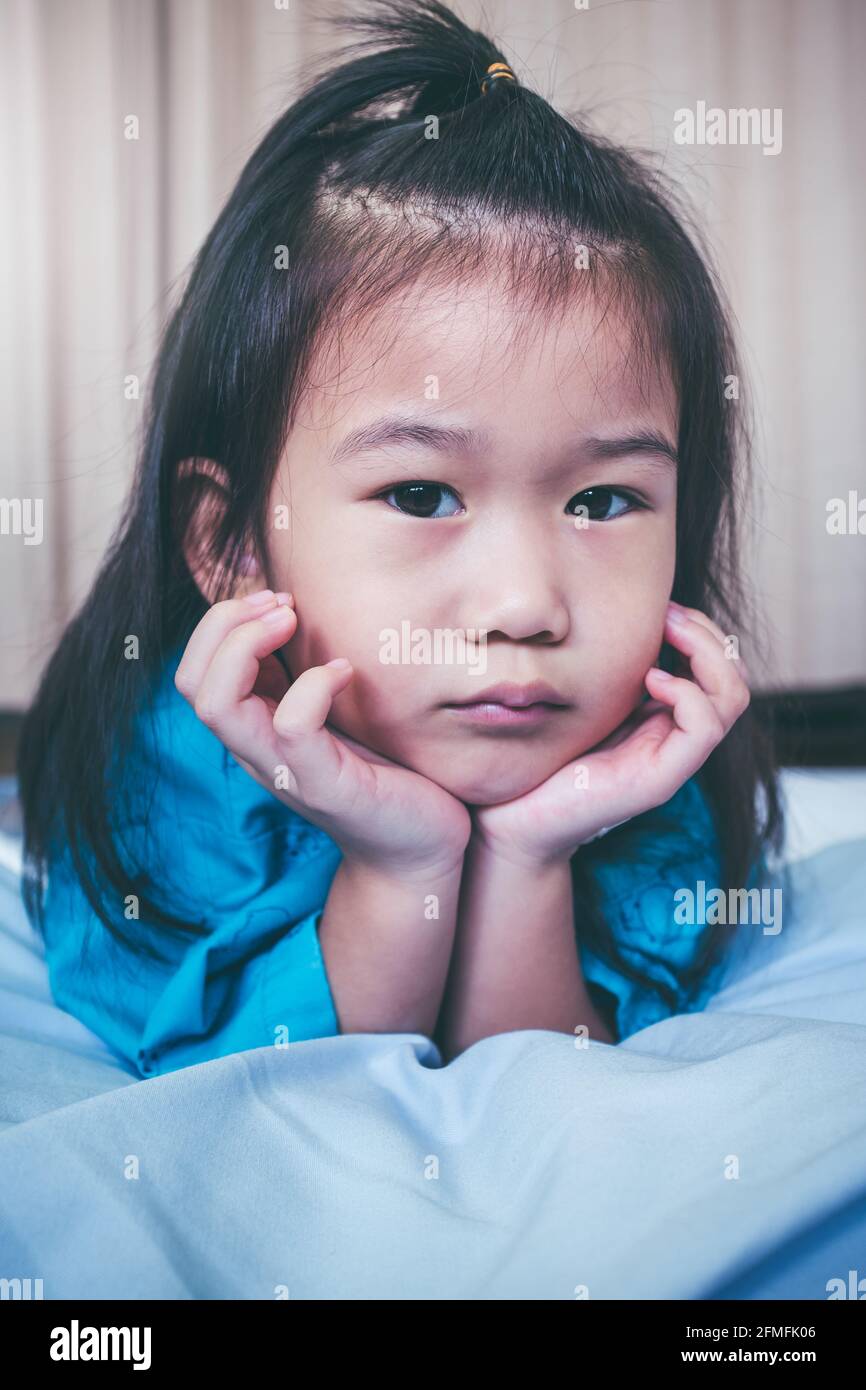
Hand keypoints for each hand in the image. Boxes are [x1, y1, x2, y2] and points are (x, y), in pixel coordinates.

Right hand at [174, 590, 471, 878]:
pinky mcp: (325, 785)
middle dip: (223, 625)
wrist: (417, 848)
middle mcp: (257, 750)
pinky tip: (345, 672)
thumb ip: (305, 676)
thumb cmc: (384, 773)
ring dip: (247, 645)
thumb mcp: (334, 713)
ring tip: (293, 621)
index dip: (221, 623)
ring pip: (218, 705)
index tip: (274, 600)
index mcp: (254, 729)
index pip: (195, 672)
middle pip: (192, 683)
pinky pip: (292, 726)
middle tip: (281, 604)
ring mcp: (285, 770)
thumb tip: (294, 609)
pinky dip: (313, 684)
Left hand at [469, 602, 749, 868]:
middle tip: (669, 613)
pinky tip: (651, 679)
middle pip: (735, 679)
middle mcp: (675, 738)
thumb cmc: (537, 755)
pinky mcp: (659, 780)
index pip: (718, 669)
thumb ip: (604, 669)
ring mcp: (672, 760)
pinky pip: (704, 729)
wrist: (510, 818)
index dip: (702, 630)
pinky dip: (687, 693)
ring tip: (668, 634)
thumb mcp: (578, 699)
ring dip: (707, 655)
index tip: (664, 607)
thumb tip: (614, 617)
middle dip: (710, 635)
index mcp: (661, 718)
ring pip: (731, 700)